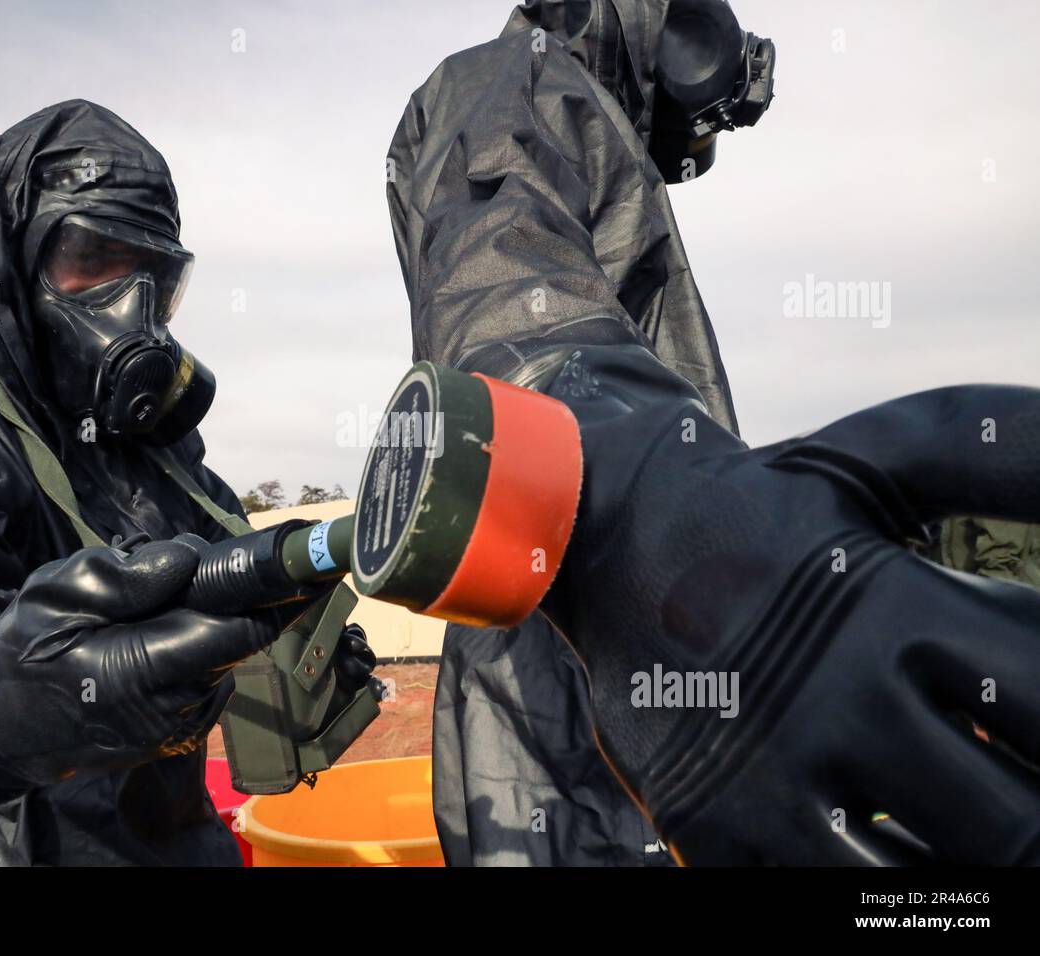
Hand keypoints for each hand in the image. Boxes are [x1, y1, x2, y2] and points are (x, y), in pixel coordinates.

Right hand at [0, 535, 278, 801]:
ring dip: (205, 627)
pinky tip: (152, 645)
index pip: (233, 631)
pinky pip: (208, 679)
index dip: (266, 594)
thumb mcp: (55, 594)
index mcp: (135, 674)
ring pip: (223, 658)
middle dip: (224, 601)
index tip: (295, 564)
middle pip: (235, 639)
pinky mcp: (178, 736)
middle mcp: (168, 712)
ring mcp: (176, 731)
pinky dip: (194, 653)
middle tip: (182, 577)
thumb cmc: (23, 648)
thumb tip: (186, 561)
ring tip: (149, 617)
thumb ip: (123, 576)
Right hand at [535, 345, 1039, 864]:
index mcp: (896, 610)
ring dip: (968, 864)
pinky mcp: (720, 835)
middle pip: (1014, 825)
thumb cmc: (756, 510)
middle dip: (1029, 818)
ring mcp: (774, 781)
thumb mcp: (872, 463)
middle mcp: (841, 703)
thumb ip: (995, 453)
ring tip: (964, 827)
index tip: (1032, 724)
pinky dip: (886, 890)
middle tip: (1011, 796)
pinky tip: (894, 852)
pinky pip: (841, 902)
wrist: (601, 541)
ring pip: (934, 887)